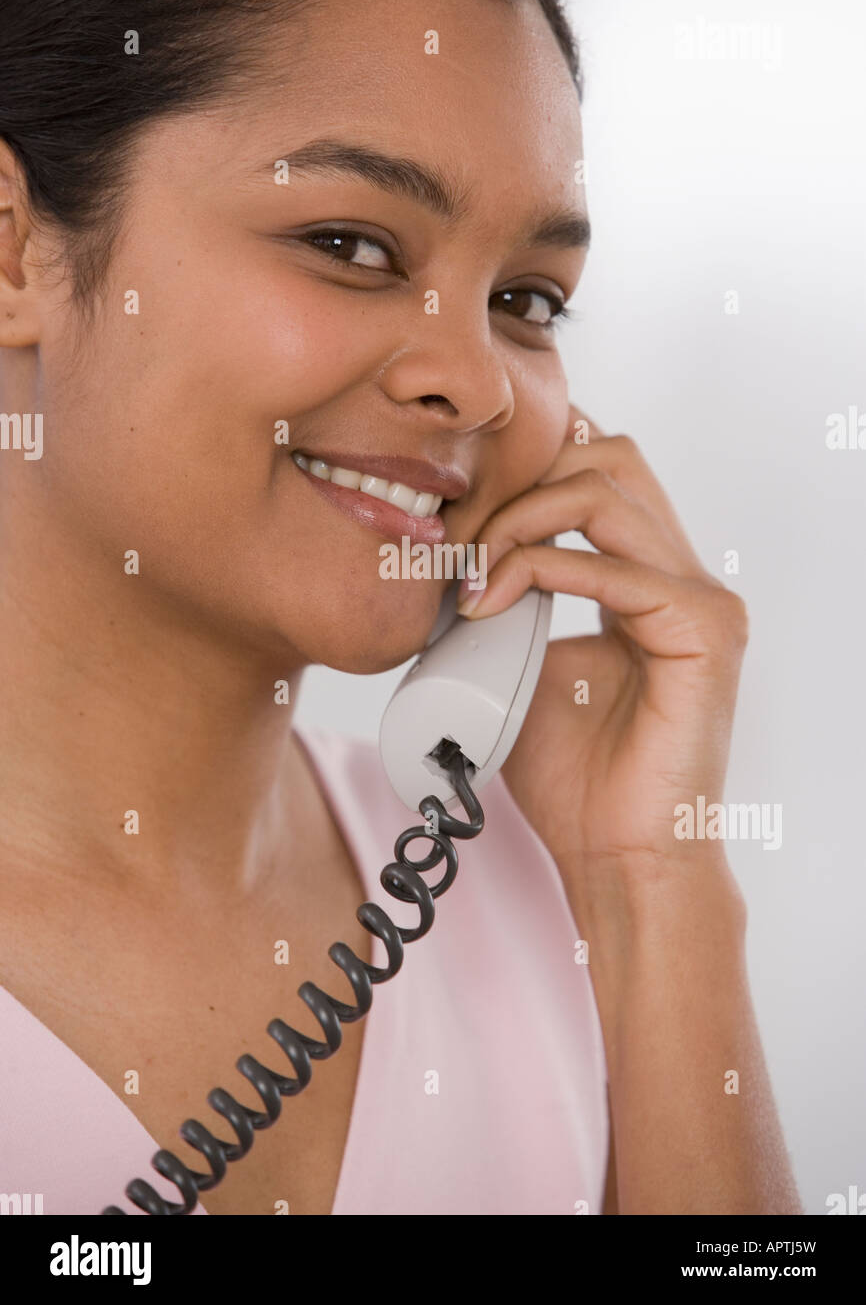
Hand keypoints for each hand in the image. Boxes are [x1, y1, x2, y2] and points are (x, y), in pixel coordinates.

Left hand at [457, 405, 748, 884]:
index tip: (453, 527)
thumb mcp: (520, 668)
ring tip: (471, 576)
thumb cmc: (575, 782)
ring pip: (606, 488)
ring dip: (518, 518)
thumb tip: (448, 562)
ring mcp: (702, 599)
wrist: (616, 858)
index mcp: (647, 578)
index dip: (521, 475)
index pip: (594, 471)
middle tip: (460, 540)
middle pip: (606, 454)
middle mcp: (683, 576)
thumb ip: (506, 607)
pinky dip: (537, 568)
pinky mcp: (705, 631)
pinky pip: (610, 566)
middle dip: (518, 481)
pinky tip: (491, 601)